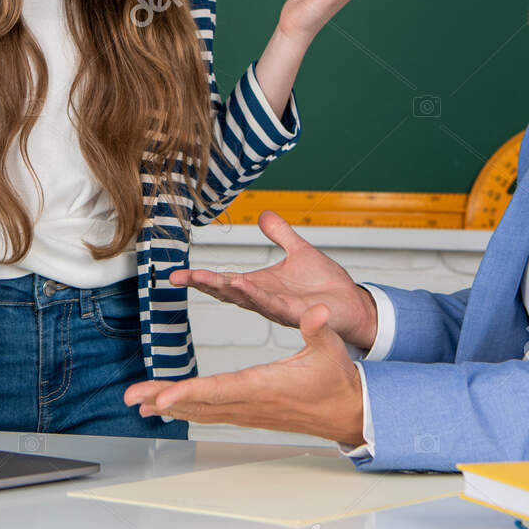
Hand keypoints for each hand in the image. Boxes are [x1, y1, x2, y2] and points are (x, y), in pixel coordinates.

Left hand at [124, 305, 365, 446]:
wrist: (346, 411)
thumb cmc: (336, 380)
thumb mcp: (330, 349)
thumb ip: (319, 328)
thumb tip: (320, 310)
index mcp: (264, 385)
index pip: (219, 390)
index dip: (188, 394)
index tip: (162, 397)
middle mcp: (250, 402)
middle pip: (199, 402)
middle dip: (163, 399)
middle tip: (132, 397)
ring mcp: (247, 411)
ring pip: (201, 410)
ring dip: (168, 406)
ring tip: (139, 403)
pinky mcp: (248, 413)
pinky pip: (210, 413)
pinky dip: (186, 410)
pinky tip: (169, 408)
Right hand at [170, 210, 378, 348]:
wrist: (353, 304)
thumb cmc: (326, 285)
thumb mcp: (299, 251)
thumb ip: (281, 234)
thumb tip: (263, 214)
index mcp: (261, 286)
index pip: (225, 280)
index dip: (201, 278)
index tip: (176, 274)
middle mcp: (264, 299)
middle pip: (226, 291)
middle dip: (202, 284)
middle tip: (178, 278)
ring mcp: (278, 308)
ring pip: (244, 298)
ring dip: (223, 289)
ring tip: (202, 279)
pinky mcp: (296, 314)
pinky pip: (272, 304)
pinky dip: (256, 295)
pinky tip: (241, 285)